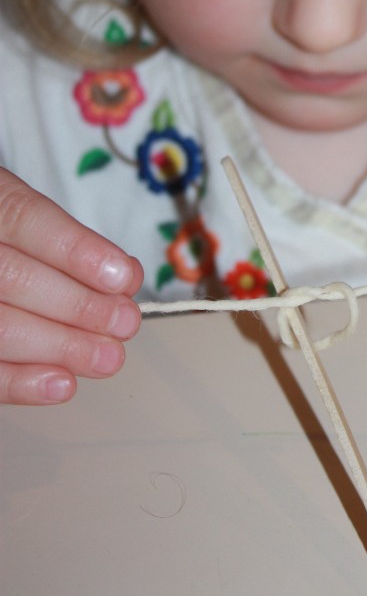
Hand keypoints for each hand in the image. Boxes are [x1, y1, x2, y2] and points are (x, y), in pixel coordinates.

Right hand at [0, 168, 142, 404]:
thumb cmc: (0, 233)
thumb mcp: (22, 211)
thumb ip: (68, 241)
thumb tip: (124, 275)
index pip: (27, 221)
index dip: (77, 252)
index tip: (122, 277)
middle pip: (15, 280)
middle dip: (80, 306)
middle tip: (125, 324)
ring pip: (0, 327)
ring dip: (61, 347)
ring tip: (107, 357)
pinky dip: (20, 383)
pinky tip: (62, 384)